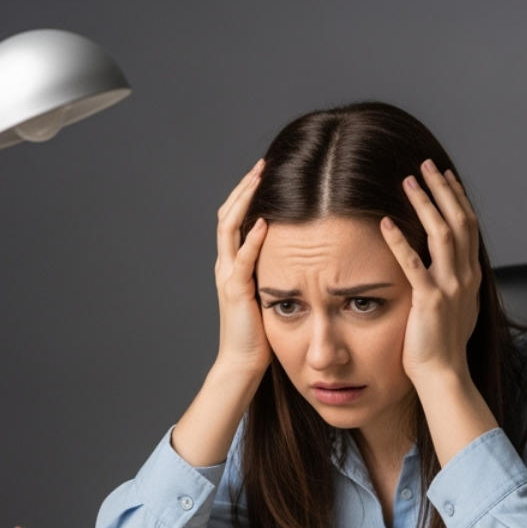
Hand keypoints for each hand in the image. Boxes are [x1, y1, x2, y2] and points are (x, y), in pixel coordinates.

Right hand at [213, 158, 272, 380]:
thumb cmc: (261, 334)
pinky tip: (264, 221)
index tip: (265, 172)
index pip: (235, 220)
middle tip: (261, 164)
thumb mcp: (271, 294)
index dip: (247, 194)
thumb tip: (300, 255)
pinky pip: (243, 259)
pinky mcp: (236, 291)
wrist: (243, 363)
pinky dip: (252, 238)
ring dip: (244, 201)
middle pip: (227, 215)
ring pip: (229, 229)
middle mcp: (226, 265)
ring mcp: (228, 276)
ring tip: (259, 178)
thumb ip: (277, 272)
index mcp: (233, 265)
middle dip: (244, 188)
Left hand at [380, 160, 482, 388]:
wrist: (444, 373)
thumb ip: (454, 283)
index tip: (445, 176)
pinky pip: (414, 264)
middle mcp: (465, 275)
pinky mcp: (429, 300)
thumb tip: (450, 269)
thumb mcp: (455, 307)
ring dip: (425, 203)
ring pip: (442, 233)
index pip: (468, 225)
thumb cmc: (442, 344)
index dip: (457, 198)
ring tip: (408, 180)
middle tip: (426, 164)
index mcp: (471, 274)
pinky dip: (400, 241)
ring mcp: (450, 286)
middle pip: (458, 219)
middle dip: (442, 189)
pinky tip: (386, 223)